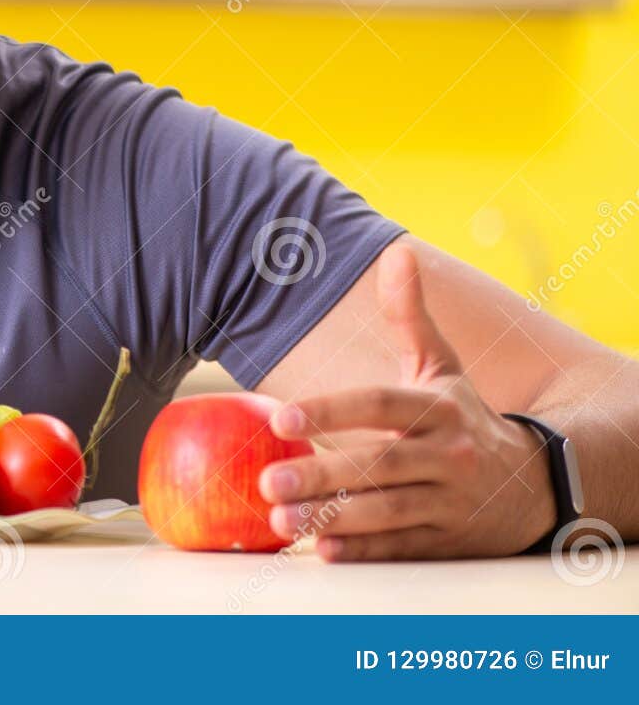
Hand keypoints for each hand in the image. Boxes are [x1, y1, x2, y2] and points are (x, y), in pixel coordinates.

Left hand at [257, 242, 553, 560]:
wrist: (539, 482)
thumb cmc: (467, 418)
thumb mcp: (442, 366)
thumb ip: (411, 315)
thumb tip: (397, 252)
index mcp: (440, 408)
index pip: (380, 406)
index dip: (331, 411)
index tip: (281, 417)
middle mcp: (448, 456)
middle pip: (379, 464)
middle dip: (321, 474)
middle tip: (267, 478)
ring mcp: (452, 502)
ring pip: (388, 511)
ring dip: (333, 518)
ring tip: (280, 519)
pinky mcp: (451, 541)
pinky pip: (405, 548)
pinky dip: (365, 552)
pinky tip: (324, 553)